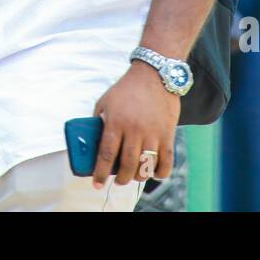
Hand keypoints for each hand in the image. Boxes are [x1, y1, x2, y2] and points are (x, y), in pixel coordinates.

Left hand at [90, 61, 179, 188]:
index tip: (96, 184)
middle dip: (120, 178)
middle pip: (126, 164)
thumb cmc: (126, 89)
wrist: (154, 75)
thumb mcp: (105, 101)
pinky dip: (160, 172)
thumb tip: (91, 141)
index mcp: (116, 121)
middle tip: (118, 181)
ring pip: (146, 165)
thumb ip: (98, 121)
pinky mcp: (168, 133)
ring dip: (138, 176)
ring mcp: (153, 132)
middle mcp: (134, 129)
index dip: (100, 172)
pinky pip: (167, 161)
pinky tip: (154, 173)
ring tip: (134, 176)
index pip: (106, 154)